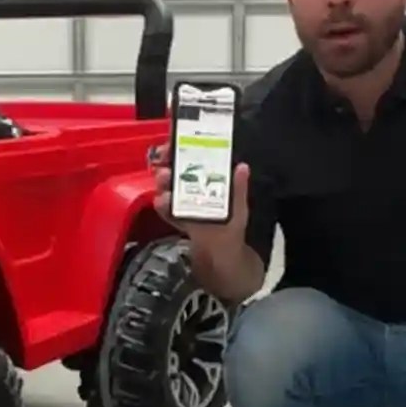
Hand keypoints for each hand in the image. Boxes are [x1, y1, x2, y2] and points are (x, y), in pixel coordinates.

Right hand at [148, 143, 249, 258]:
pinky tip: (162, 203)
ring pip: (169, 190)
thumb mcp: (238, 210)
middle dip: (168, 166)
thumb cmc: (232, 230)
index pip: (194, 160)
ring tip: (165, 185)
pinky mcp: (178, 220)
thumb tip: (242, 167)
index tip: (173, 146)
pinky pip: (168, 211)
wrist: (224, 260)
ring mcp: (184, 205)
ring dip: (164, 185)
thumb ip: (238, 190)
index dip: (182, 150)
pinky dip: (164, 207)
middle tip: (164, 167)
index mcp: (210, 182)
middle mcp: (195, 190)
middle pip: (176, 172)